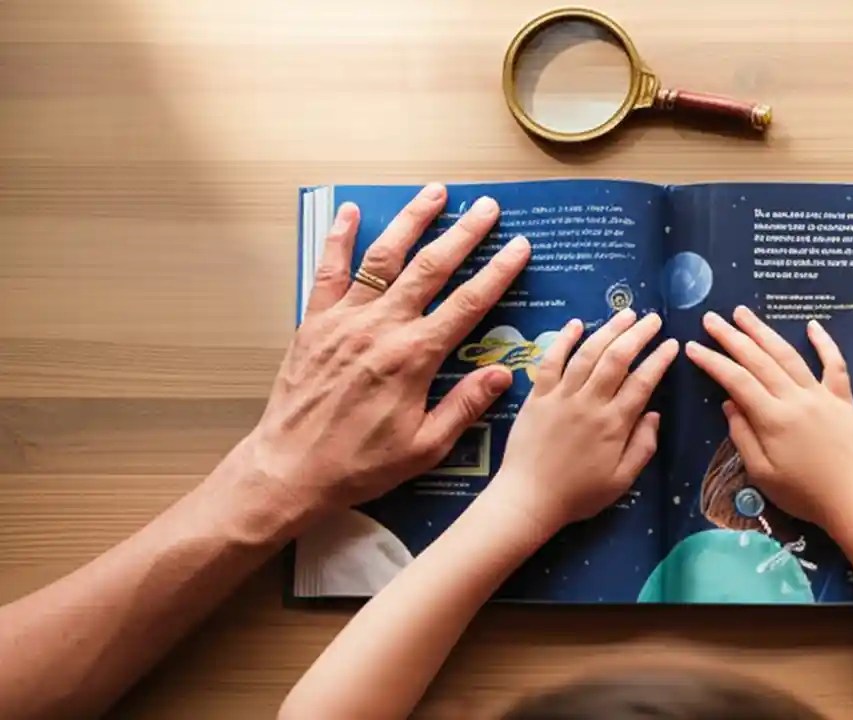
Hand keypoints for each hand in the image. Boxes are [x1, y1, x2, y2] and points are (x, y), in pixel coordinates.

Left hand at [245, 186, 529, 521]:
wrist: (290, 469)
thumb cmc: (360, 464)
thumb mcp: (426, 447)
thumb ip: (465, 406)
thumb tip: (502, 373)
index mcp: (414, 357)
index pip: (468, 302)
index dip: (498, 271)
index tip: (519, 247)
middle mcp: (381, 328)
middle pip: (431, 267)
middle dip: (464, 233)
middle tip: (487, 207)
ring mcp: (345, 320)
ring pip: (384, 257)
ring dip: (411, 221)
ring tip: (434, 193)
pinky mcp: (315, 323)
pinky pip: (330, 271)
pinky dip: (339, 238)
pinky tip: (351, 212)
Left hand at [489, 309, 677, 536]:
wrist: (528, 499)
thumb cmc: (578, 495)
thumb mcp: (622, 480)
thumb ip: (643, 446)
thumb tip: (655, 413)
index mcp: (614, 424)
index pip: (643, 381)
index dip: (659, 359)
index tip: (672, 344)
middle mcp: (589, 403)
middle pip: (617, 358)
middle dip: (638, 334)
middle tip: (653, 318)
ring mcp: (560, 397)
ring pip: (588, 353)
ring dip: (608, 330)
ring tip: (625, 314)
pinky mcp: (537, 397)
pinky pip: (551, 361)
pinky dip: (564, 340)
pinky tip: (576, 323)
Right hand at [684, 306, 852, 529]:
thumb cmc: (804, 494)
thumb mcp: (762, 474)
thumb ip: (743, 437)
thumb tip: (729, 403)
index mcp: (773, 419)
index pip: (736, 380)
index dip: (713, 361)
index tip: (693, 347)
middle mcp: (796, 399)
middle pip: (759, 360)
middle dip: (732, 337)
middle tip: (711, 318)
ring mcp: (822, 395)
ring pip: (789, 355)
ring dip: (764, 331)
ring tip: (744, 313)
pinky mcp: (844, 399)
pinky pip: (834, 364)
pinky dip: (824, 343)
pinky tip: (813, 325)